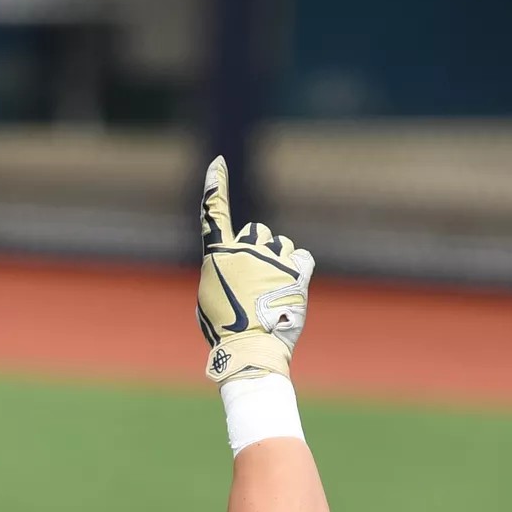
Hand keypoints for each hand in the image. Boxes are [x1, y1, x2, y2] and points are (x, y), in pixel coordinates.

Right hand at [196, 156, 314, 383]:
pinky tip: (291, 287)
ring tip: (273, 291)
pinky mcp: (296, 271)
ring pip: (281, 244)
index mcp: (217, 255)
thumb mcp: (209, 298)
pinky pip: (302, 257)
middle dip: (258, 248)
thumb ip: (221, 272)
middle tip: (257, 279)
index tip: (218, 163)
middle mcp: (244, 249)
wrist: (251, 349)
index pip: (214, 212)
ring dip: (279, 261)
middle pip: (257, 230)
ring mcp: (272, 258)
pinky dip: (298, 269)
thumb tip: (234, 267)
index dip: (216, 185)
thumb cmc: (225, 330)